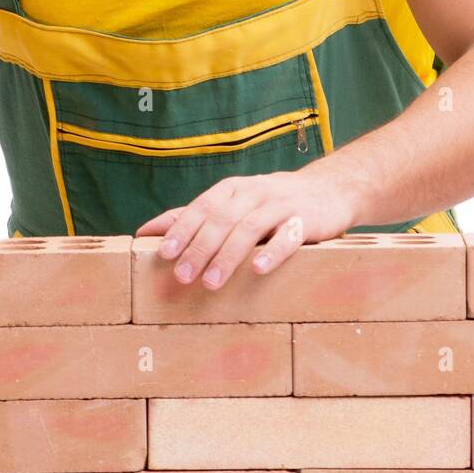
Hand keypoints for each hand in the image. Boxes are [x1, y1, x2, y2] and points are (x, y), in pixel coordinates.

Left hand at [133, 161, 366, 289]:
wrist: (329, 190)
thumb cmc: (270, 203)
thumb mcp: (232, 204)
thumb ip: (193, 218)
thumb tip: (144, 233)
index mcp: (232, 190)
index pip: (202, 207)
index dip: (183, 229)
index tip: (164, 254)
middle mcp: (254, 193)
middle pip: (222, 220)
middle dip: (200, 248)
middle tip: (183, 276)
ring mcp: (281, 205)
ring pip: (250, 228)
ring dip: (228, 256)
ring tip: (211, 283)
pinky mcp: (306, 220)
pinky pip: (288, 236)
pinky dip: (272, 252)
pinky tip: (258, 269)